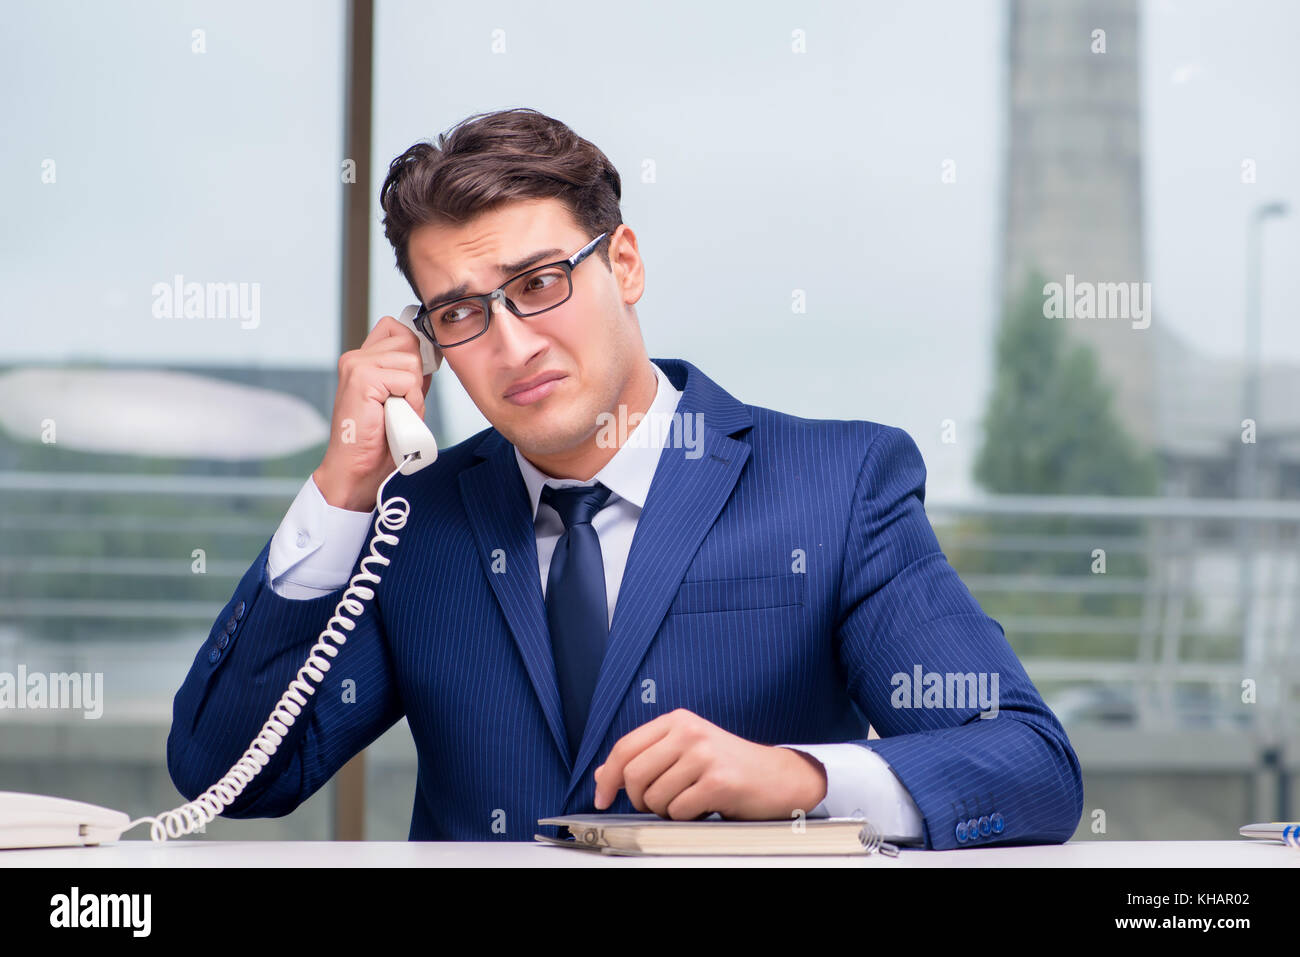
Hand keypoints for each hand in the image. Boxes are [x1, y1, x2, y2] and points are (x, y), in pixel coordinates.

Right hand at [314, 316, 433, 510]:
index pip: (397, 328)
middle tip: (403, 403)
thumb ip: (412, 375)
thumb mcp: (402, 399)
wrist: (357, 470)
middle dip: (417, 374)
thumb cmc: (380, 441)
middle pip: (409, 341)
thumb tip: (433, 353)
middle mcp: (356, 357)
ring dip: (414, 392)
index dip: (415, 349)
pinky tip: (394, 416)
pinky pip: (408, 379)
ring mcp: (356, 365)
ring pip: (412, 361)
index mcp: (362, 359)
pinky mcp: (362, 378)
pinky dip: (410, 401)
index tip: (414, 378)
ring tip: (397, 412)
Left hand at [592, 708, 826, 819]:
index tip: (601, 798)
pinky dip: (686, 818)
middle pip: (633, 775)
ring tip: (689, 802)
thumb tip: (602, 774)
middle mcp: (689, 732)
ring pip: (655, 797)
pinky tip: (703, 807)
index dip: (607, 777)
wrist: (778, 777)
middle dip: (639, 799)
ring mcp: (705, 755)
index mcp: (677, 720)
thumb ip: (645, 759)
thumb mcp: (684, 752)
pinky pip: (679, 811)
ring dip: (666, 810)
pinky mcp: (718, 781)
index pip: (625, 747)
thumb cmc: (729, 766)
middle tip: (657, 804)